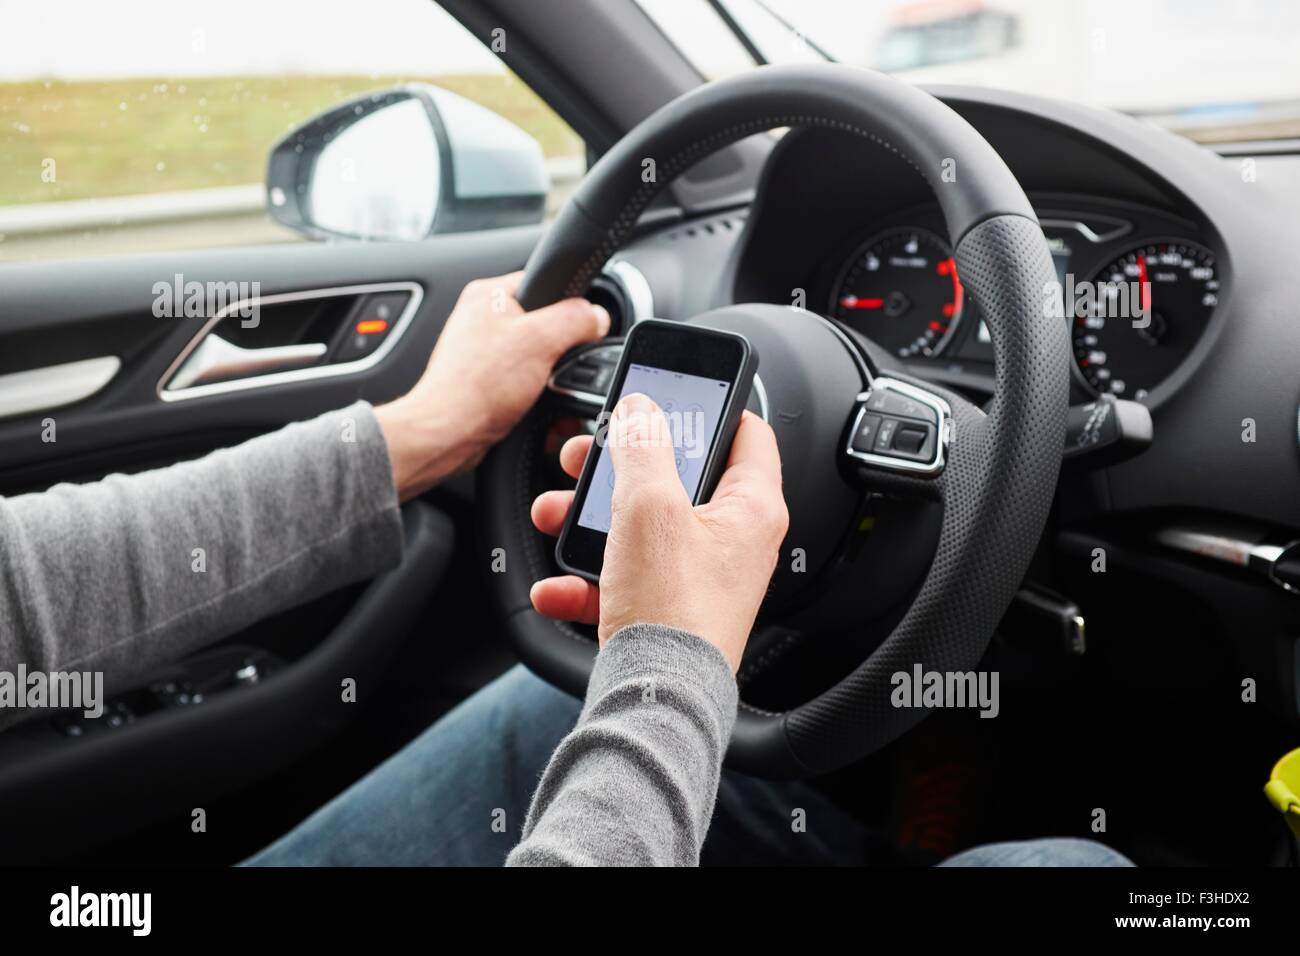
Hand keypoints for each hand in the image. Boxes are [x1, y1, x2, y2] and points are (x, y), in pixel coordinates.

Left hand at [376, 272, 609, 499]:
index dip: (570, 306)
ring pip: (538, 360)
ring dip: (551, 381)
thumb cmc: (474, 387)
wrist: (447, 435)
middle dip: (561, 354)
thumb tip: (597, 316)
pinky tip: (534, 408)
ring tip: (543, 392)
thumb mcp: (540, 341)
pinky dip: (538, 398)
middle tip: (557, 368)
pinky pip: (526, 384)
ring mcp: (484, 353)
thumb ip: (575, 320)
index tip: (582, 329)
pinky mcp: (486, 382)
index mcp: (489, 295)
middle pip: (546, 326)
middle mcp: (483, 320)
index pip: (546, 284)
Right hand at [529, 394, 788, 671]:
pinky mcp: (666, 608)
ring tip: (554, 513)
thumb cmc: (672, 610)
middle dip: (620, 467)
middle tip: (589, 455)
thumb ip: (642, 447)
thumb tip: (642, 408)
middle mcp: (731, 541)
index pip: (746, 434)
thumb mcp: (648, 508)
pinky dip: (586, 579)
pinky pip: (622, 579)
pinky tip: (555, 585)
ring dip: (589, 519)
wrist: (656, 700)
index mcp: (749, 508)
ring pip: (640, 527)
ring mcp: (698, 577)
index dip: (707, 408)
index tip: (666, 397)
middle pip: (676, 478)